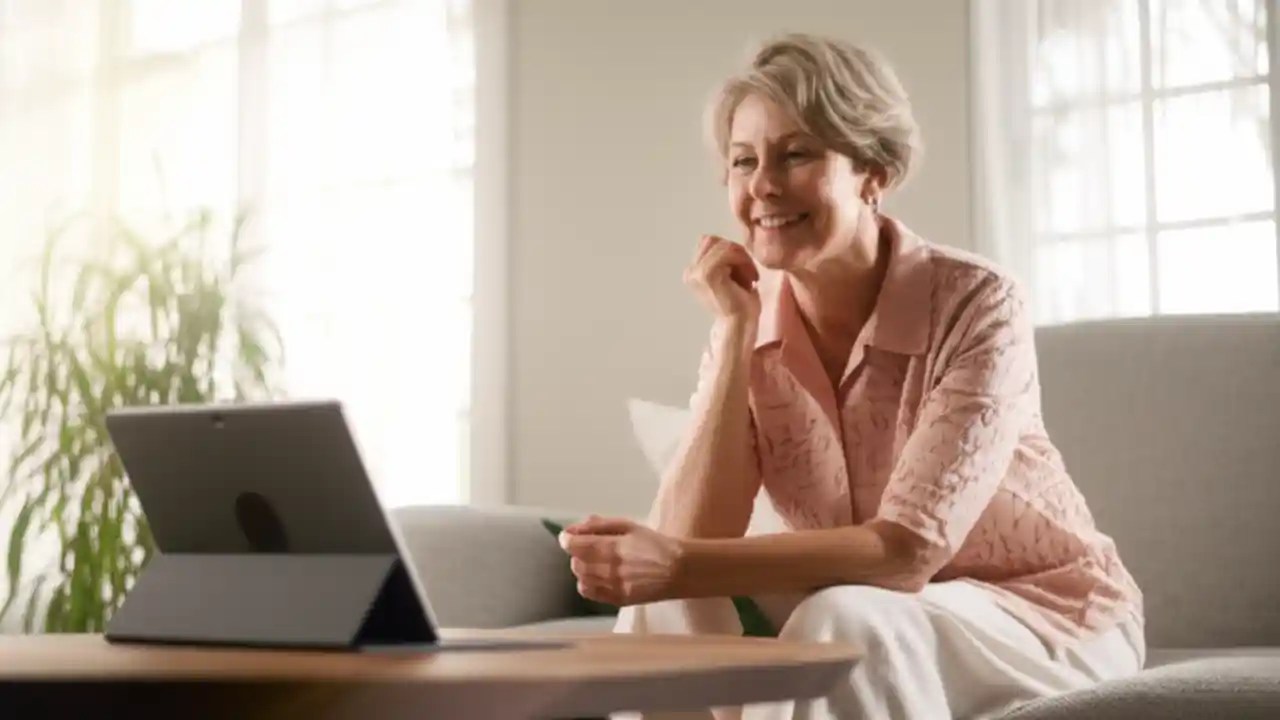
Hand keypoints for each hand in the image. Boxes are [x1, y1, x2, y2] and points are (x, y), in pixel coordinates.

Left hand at [558, 516, 683, 605]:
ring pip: (581, 578)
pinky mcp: (617, 600)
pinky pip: (590, 593)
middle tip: (587, 548)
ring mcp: (612, 586)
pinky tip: (597, 577)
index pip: (574, 545)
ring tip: (595, 563)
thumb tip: (576, 527)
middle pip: (576, 562)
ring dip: (582, 569)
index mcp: (611, 547)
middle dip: (577, 553)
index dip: (567, 539)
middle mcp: (608, 569)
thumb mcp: (630, 526)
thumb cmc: (656, 544)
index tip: (568, 537)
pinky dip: (587, 584)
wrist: (680, 570)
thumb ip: (601, 525)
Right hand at [683, 235, 760, 322]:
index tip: (743, 270)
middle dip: (735, 251)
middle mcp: (690, 272)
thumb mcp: (731, 274)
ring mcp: (696, 273)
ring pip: (722, 244)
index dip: (730, 250)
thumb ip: (724, 258)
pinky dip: (743, 262)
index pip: (709, 242)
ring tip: (749, 277)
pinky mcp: (706, 274)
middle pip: (713, 239)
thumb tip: (729, 241)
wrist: (740, 325)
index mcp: (693, 272)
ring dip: (741, 258)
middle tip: (748, 273)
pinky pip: (727, 251)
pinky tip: (749, 279)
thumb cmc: (740, 304)